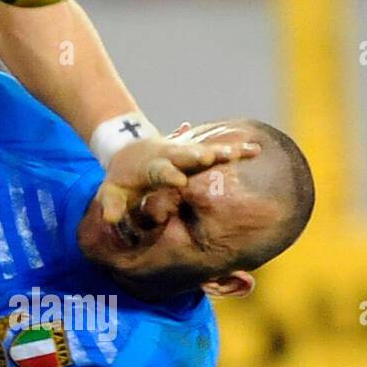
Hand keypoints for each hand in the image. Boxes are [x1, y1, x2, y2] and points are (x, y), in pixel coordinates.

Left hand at [97, 128, 259, 224]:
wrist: (128, 149)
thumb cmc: (122, 179)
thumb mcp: (112, 191)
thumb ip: (113, 205)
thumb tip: (110, 219)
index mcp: (149, 167)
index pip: (159, 171)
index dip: (168, 175)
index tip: (180, 181)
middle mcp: (168, 155)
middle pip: (184, 155)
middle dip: (197, 156)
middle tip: (211, 157)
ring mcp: (182, 151)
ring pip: (205, 149)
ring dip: (223, 151)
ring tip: (247, 151)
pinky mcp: (194, 150)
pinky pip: (216, 148)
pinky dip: (235, 149)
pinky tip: (256, 149)